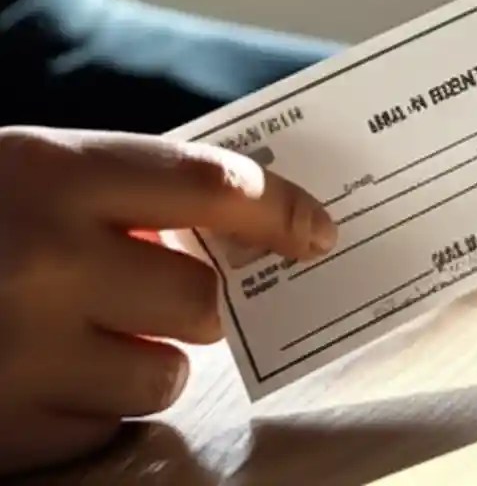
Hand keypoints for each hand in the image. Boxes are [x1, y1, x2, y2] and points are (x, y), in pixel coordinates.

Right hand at [0, 127, 335, 475]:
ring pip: (167, 370)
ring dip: (142, 357)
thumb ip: (117, 192)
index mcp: (54, 174)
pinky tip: (33, 375)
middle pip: (200, 297)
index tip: (320, 232)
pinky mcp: (7, 428)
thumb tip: (232, 229)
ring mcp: (26, 350)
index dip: (283, 211)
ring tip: (75, 336)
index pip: (214, 187)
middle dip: (187, 299)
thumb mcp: (21, 172)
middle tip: (143, 290)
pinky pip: (108, 424)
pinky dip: (88, 405)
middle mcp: (48, 259)